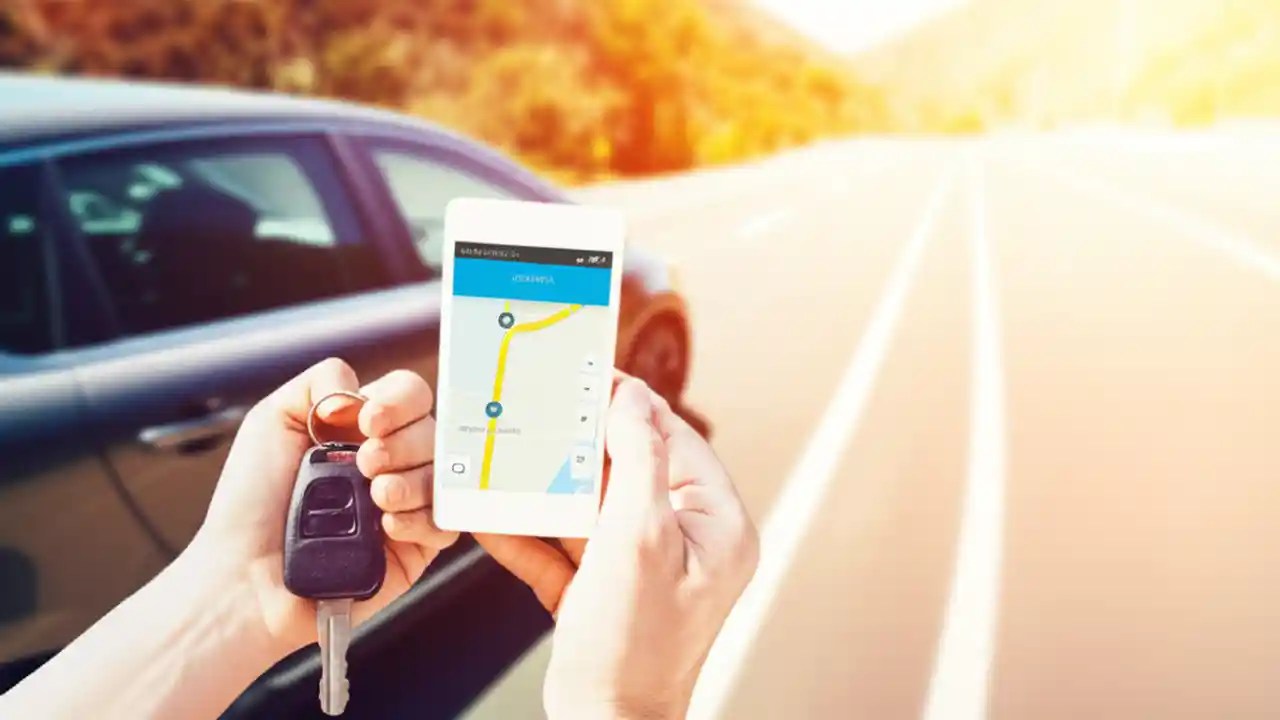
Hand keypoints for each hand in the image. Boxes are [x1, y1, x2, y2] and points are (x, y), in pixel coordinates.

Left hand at [188, 359, 458, 655]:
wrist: (245, 574)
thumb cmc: (249, 504)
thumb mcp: (271, 421)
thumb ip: (320, 382)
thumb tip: (360, 392)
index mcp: (361, 428)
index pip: (410, 394)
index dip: (399, 402)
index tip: (368, 421)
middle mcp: (389, 461)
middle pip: (434, 431)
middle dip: (402, 444)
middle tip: (365, 463)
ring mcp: (405, 503)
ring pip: (445, 476)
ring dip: (411, 481)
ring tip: (374, 497)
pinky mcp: (414, 548)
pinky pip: (446, 524)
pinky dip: (420, 520)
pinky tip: (386, 526)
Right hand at [476, 377, 758, 718]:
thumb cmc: (632, 648)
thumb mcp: (637, 538)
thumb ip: (639, 460)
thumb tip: (634, 398)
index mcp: (715, 525)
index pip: (677, 440)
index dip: (634, 404)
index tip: (594, 375)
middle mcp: (687, 543)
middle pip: (630, 469)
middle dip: (580, 444)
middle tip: (542, 410)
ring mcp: (644, 568)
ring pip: (591, 506)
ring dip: (546, 487)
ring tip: (508, 456)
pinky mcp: (604, 591)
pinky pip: (567, 546)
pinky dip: (531, 533)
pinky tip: (491, 516)